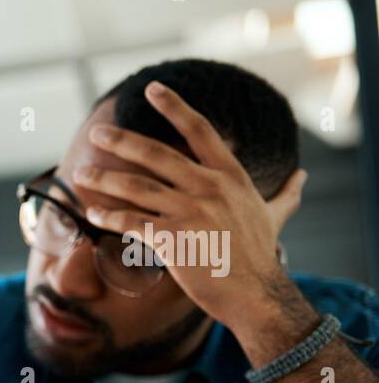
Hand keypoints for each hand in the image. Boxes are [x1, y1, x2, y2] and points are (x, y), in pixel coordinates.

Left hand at [72, 80, 309, 332]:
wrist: (256, 293)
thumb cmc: (260, 255)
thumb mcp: (275, 216)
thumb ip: (285, 194)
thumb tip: (302, 177)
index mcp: (230, 175)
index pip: (200, 130)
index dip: (174, 107)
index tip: (151, 89)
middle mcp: (209, 187)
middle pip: (157, 154)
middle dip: (122, 142)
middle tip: (96, 132)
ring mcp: (190, 212)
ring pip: (137, 188)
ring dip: (105, 179)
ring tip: (80, 174)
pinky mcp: (173, 240)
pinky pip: (132, 224)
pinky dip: (110, 217)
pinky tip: (92, 214)